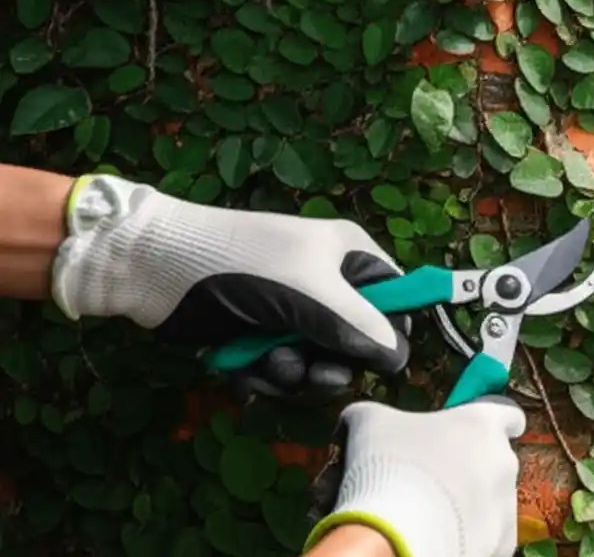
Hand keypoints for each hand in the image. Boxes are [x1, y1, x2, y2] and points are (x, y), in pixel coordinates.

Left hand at [50, 174, 409, 396]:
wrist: (152, 268)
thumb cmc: (240, 264)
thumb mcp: (309, 292)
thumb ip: (359, 327)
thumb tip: (400, 359)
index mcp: (347, 256)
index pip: (395, 299)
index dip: (387, 333)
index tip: (369, 359)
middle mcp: (325, 284)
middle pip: (356, 342)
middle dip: (332, 364)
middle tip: (314, 375)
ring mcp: (290, 312)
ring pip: (317, 363)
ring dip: (294, 375)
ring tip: (268, 366)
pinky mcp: (259, 337)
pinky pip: (282, 370)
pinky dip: (265, 378)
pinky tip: (244, 372)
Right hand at [305, 399, 526, 556]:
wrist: (398, 535)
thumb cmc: (390, 466)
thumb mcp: (371, 424)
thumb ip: (374, 414)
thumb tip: (357, 416)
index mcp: (484, 424)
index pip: (508, 414)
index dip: (492, 420)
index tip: (471, 430)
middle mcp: (504, 462)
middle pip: (495, 460)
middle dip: (470, 468)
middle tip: (433, 479)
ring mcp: (506, 505)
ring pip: (492, 500)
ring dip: (469, 503)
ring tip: (429, 513)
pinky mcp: (503, 543)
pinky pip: (489, 534)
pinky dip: (469, 536)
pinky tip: (437, 536)